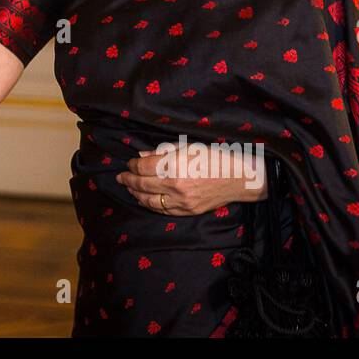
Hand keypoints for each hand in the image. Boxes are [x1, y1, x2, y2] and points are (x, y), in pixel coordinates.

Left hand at [115, 146, 266, 215]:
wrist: (238, 178)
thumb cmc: (214, 157)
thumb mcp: (188, 146)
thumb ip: (162, 151)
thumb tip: (142, 156)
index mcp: (174, 165)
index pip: (143, 167)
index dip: (132, 165)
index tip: (129, 163)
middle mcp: (175, 185)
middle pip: (142, 184)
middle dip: (128, 180)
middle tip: (120, 177)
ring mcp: (181, 201)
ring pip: (149, 200)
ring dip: (136, 194)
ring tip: (129, 188)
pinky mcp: (187, 211)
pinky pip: (163, 210)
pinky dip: (150, 205)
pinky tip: (145, 200)